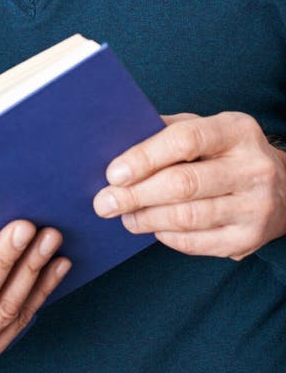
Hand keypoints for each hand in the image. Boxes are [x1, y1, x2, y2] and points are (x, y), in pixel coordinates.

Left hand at [92, 111, 285, 260]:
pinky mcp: (249, 240)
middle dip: (136, 195)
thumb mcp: (205, 129)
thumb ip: (166, 131)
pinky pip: (197, 243)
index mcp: (237, 130)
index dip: (144, 157)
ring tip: (125, 216)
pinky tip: (153, 228)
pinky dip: (167, 237)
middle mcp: (253, 168)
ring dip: (147, 219)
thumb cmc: (225, 153)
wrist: (282, 188)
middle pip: (184, 184)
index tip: (113, 173)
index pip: (185, 139)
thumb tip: (116, 144)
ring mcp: (255, 207)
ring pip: (188, 218)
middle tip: (104, 202)